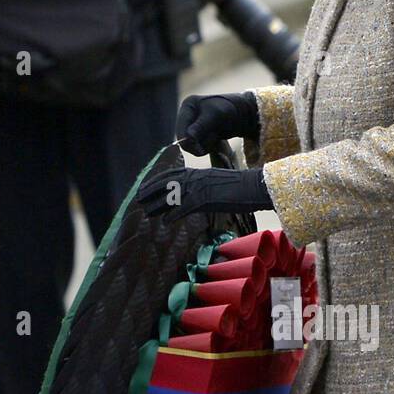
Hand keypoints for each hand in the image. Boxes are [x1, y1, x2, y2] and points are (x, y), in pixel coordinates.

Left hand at [136, 160, 273, 220]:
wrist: (254, 187)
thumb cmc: (241, 187)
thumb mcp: (219, 183)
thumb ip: (205, 187)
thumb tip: (196, 199)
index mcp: (199, 172)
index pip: (172, 174)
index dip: (156, 181)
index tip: (145, 188)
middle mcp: (196, 177)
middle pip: (167, 183)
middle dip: (151, 191)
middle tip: (139, 200)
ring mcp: (200, 188)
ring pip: (172, 195)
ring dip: (158, 204)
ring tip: (147, 212)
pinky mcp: (205, 199)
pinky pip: (185, 208)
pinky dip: (174, 215)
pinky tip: (166, 222)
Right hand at [176, 91, 259, 157]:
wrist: (242, 114)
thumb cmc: (229, 110)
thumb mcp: (215, 116)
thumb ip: (200, 127)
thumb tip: (187, 138)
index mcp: (188, 106)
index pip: (180, 129)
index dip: (188, 142)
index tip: (200, 150)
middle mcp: (187, 115)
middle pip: (184, 139)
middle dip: (198, 144)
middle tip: (213, 140)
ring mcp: (193, 125)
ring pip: (192, 145)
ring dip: (204, 145)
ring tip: (216, 135)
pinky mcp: (200, 134)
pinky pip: (199, 146)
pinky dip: (208, 146)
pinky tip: (216, 138)